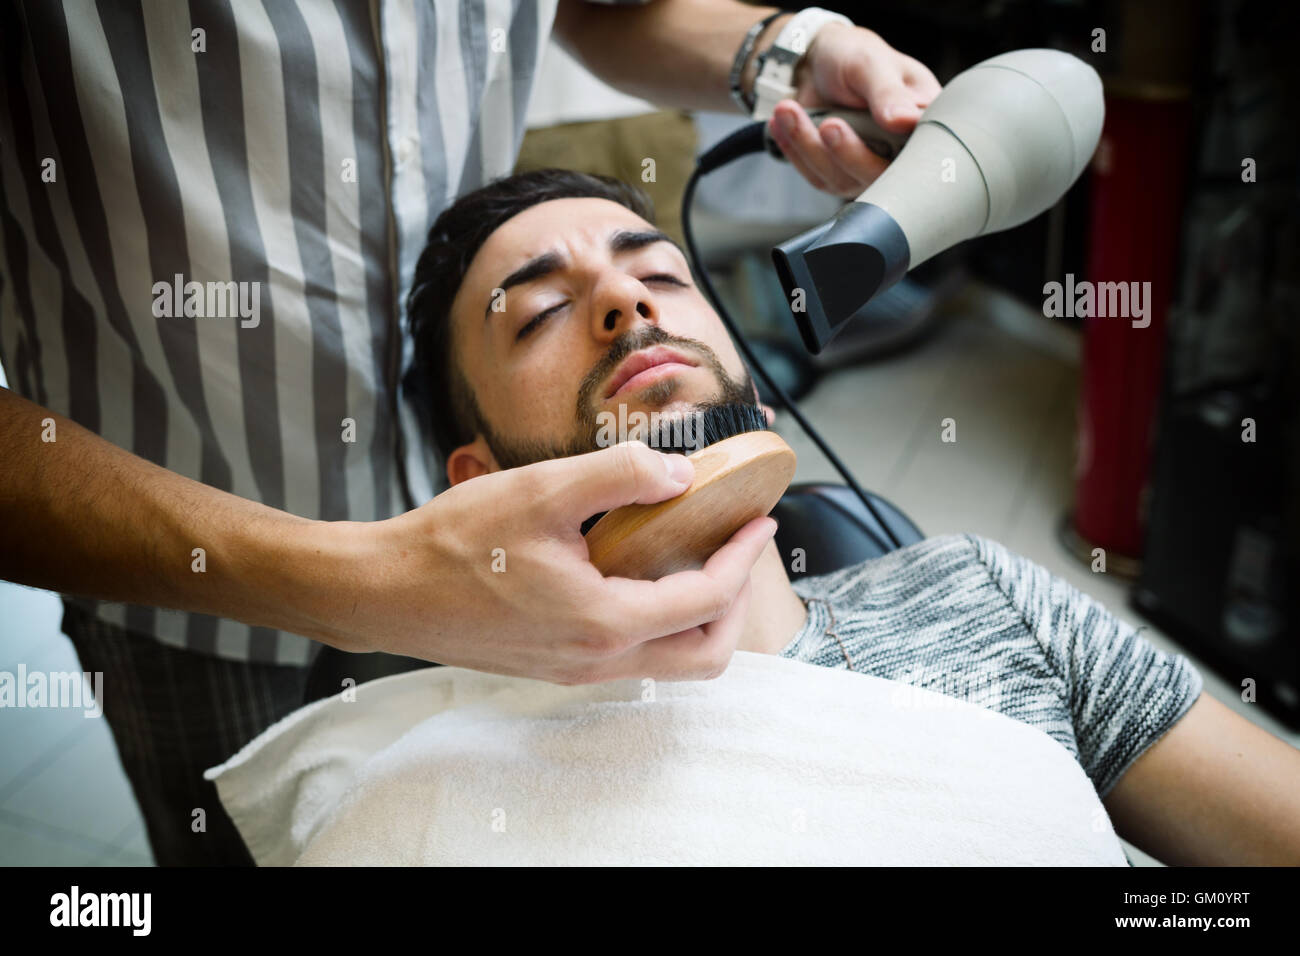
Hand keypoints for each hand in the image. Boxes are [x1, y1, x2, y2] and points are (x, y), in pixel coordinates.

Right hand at [307, 441, 776, 684]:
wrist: (384, 592)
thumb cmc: (453, 542)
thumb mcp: (542, 489)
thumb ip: (620, 474)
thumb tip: (681, 476)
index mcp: (604, 624)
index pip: (704, 601)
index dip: (742, 559)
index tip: (760, 523)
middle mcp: (596, 661)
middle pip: (703, 658)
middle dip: (735, 606)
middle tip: (737, 551)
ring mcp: (574, 671)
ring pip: (667, 662)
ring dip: (697, 616)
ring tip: (695, 556)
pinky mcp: (552, 666)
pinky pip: (629, 655)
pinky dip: (656, 620)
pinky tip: (637, 570)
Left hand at [766, 22, 940, 197]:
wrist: (816, 62)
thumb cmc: (853, 56)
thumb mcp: (872, 63)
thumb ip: (889, 93)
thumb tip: (905, 121)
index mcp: (922, 123)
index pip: (923, 156)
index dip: (899, 157)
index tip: (870, 136)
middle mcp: (898, 153)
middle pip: (878, 176)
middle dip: (847, 153)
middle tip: (829, 124)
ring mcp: (865, 168)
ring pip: (840, 179)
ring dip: (810, 146)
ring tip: (788, 109)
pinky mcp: (835, 175)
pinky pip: (814, 175)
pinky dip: (795, 150)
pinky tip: (781, 124)